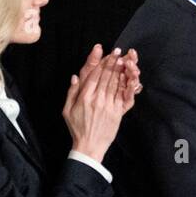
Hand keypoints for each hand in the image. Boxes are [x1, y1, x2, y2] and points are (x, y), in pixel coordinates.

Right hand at [63, 45, 137, 161]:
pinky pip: (123, 95)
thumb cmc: (77, 127)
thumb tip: (75, 77)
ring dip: (120, 70)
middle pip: (106, 77)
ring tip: (124, 59)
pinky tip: (128, 76)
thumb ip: (71, 92)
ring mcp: (108, 105)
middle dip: (112, 63)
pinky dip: (126, 84)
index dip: (100, 63)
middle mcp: (97, 99)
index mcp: (84, 97)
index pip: (93, 75)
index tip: (104, 52)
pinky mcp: (118, 112)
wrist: (89, 145)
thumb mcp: (67, 110)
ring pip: (115, 84)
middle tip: (117, 51)